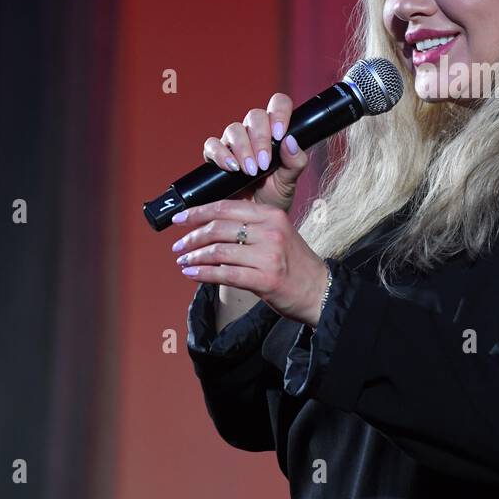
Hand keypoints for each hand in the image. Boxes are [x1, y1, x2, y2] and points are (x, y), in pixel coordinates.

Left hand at [170, 200, 329, 326]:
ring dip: (195, 256)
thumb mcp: (279, 234)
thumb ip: (251, 226)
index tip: (180, 219)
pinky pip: (225, 275)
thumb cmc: (295, 264)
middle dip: (192, 237)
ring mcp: (268, 256)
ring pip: (218, 252)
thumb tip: (212, 225)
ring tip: (183, 261)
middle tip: (178, 245)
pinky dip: (203, 274)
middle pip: (219, 228)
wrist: (320, 290)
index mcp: (272, 215)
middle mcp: (271, 232)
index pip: (226, 207)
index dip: (198, 212)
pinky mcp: (265, 280)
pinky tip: (192, 274)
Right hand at [203, 93, 309, 213]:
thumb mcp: (290, 181)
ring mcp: (234, 142)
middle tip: (264, 163)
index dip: (279, 112)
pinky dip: (221, 155)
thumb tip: (290, 141)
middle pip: (255, 116)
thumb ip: (295, 161)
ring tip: (250, 170)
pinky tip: (231, 167)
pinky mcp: (215, 156)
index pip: (278, 104)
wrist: (253, 220)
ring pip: (234, 129)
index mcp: (276, 130)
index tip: (280, 134)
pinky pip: (212, 145)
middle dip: (260, 139)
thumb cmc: (274, 196)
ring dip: (243, 149)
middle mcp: (254, 132)